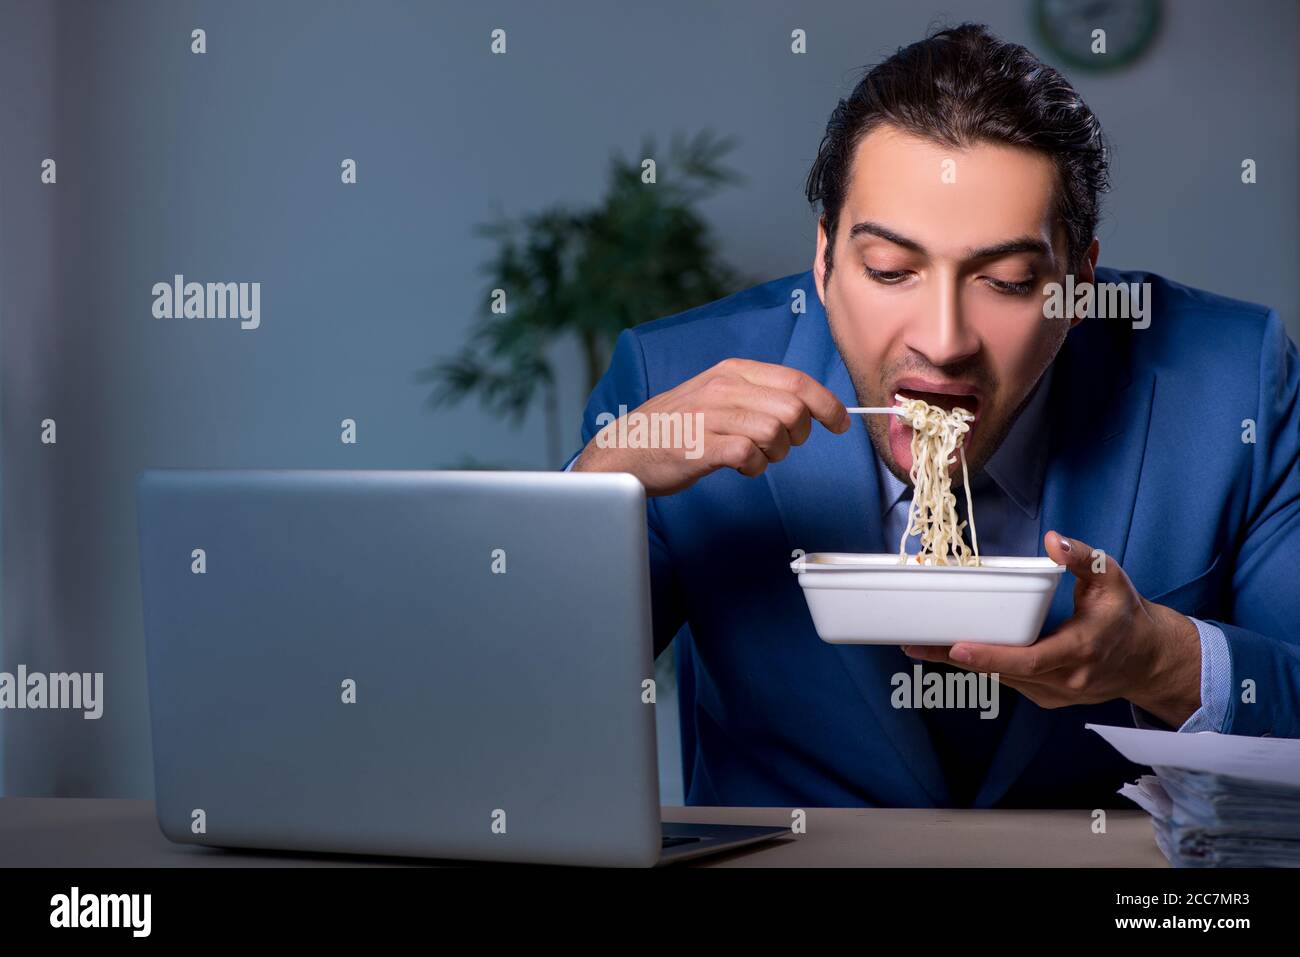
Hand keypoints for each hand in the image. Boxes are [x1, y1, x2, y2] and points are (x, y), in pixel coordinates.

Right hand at [571, 358, 850, 495]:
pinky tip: (738, 466)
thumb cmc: (676, 426)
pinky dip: (753, 467)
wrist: (626, 449)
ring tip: (754, 457)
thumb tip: (807, 405)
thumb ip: (756, 394)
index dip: (827, 403)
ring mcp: (710, 417)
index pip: (795, 380)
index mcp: (730, 371)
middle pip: (792, 408)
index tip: (839, 422)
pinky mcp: (701, 447)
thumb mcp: (715, 394)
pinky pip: (750, 456)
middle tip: (784, 446)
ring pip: (775, 433)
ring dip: (774, 454)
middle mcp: (722, 388)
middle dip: (799, 433)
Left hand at [903, 530, 1203, 726]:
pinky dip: (981, 667)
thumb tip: (1054, 540)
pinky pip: (1008, 683)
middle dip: (956, 659)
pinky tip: (950, 653)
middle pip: (1003, 673)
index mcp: (1080, 651)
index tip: (957, 648)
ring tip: (920, 647)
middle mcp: (1066, 680)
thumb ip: (1083, 558)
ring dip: (961, 665)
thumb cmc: (1125, 615)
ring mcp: (1055, 694)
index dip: (992, 656)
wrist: (1146, 658)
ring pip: (1000, 681)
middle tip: (915, 645)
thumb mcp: (1111, 579)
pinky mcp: (1046, 696)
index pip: (1030, 660)